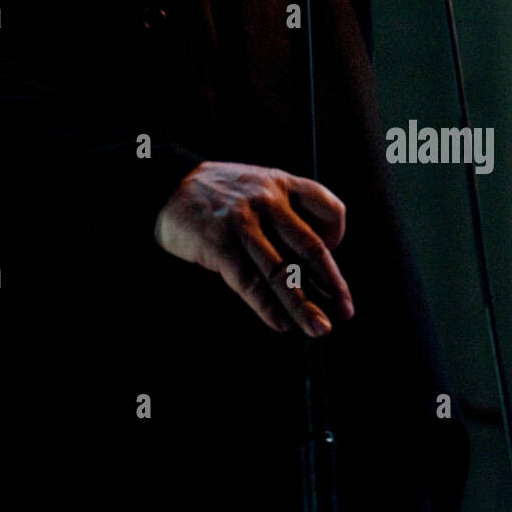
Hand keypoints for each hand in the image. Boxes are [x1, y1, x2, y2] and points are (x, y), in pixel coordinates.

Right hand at [154, 160, 353, 336]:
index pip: (327, 207)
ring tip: (319, 328)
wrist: (166, 183)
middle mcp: (267, 199)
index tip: (335, 254)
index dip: (337, 235)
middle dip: (332, 284)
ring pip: (283, 272)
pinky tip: (280, 323)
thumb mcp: (255, 185)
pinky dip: (268, 307)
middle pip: (311, 247)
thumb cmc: (214, 191)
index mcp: (280, 183)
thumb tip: (307, 260)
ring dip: (304, 306)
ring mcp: (244, 221)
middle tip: (345, 311)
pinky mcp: (220, 243)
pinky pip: (251, 282)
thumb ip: (281, 210)